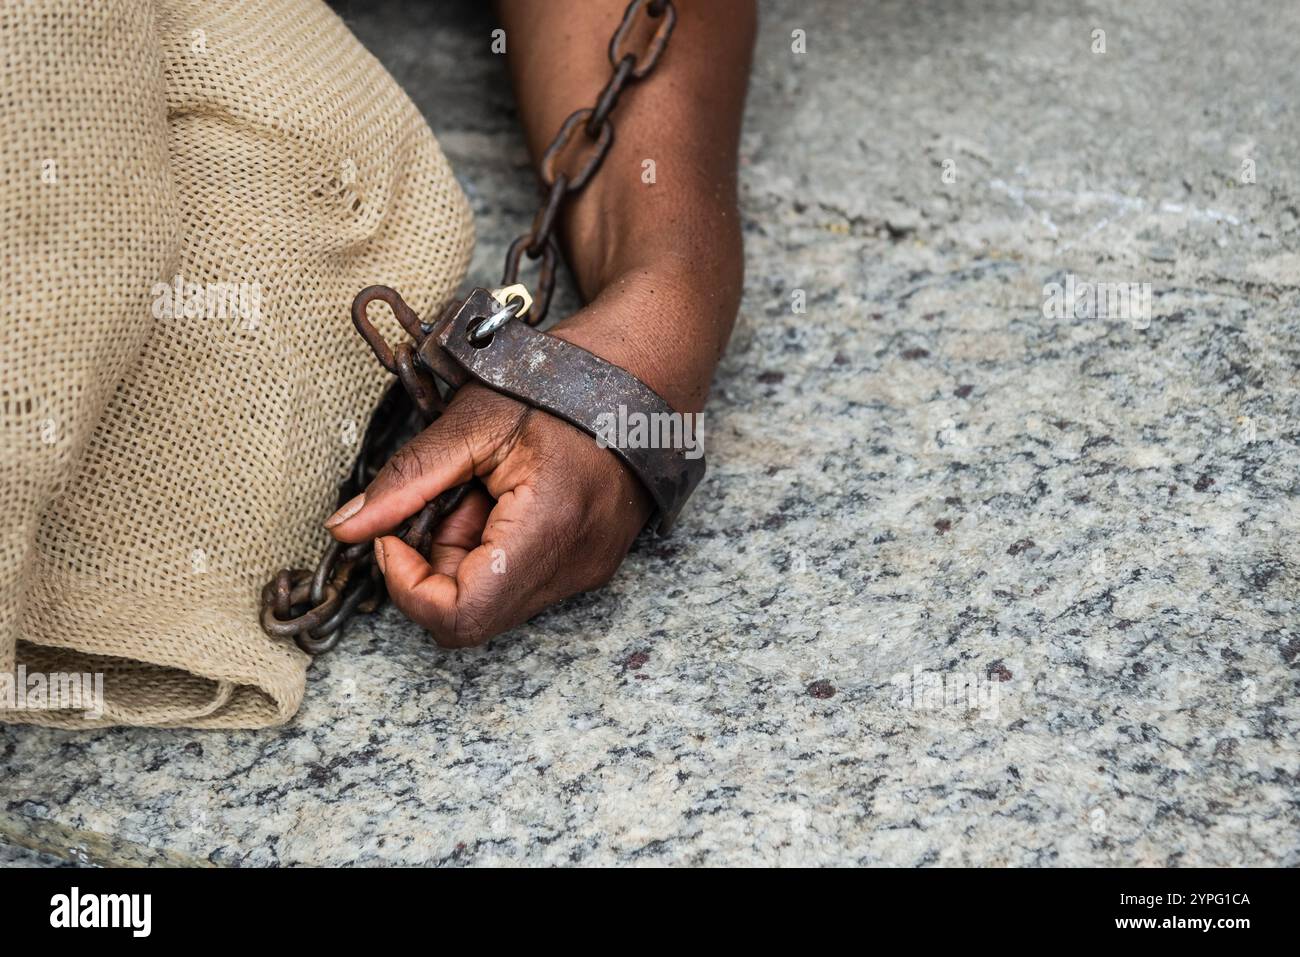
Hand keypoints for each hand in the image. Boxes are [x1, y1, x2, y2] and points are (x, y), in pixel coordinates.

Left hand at [324, 326, 656, 647]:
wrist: (641, 373)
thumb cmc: (560, 385)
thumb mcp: (473, 420)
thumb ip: (407, 479)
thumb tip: (346, 527)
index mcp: (548, 529)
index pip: (460, 617)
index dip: (408, 586)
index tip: (393, 536)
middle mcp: (575, 567)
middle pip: (473, 614)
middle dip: (436, 563)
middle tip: (447, 498)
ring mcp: (589, 571)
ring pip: (494, 601)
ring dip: (466, 555)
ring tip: (484, 490)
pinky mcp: (592, 566)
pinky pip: (521, 584)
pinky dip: (494, 550)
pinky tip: (507, 498)